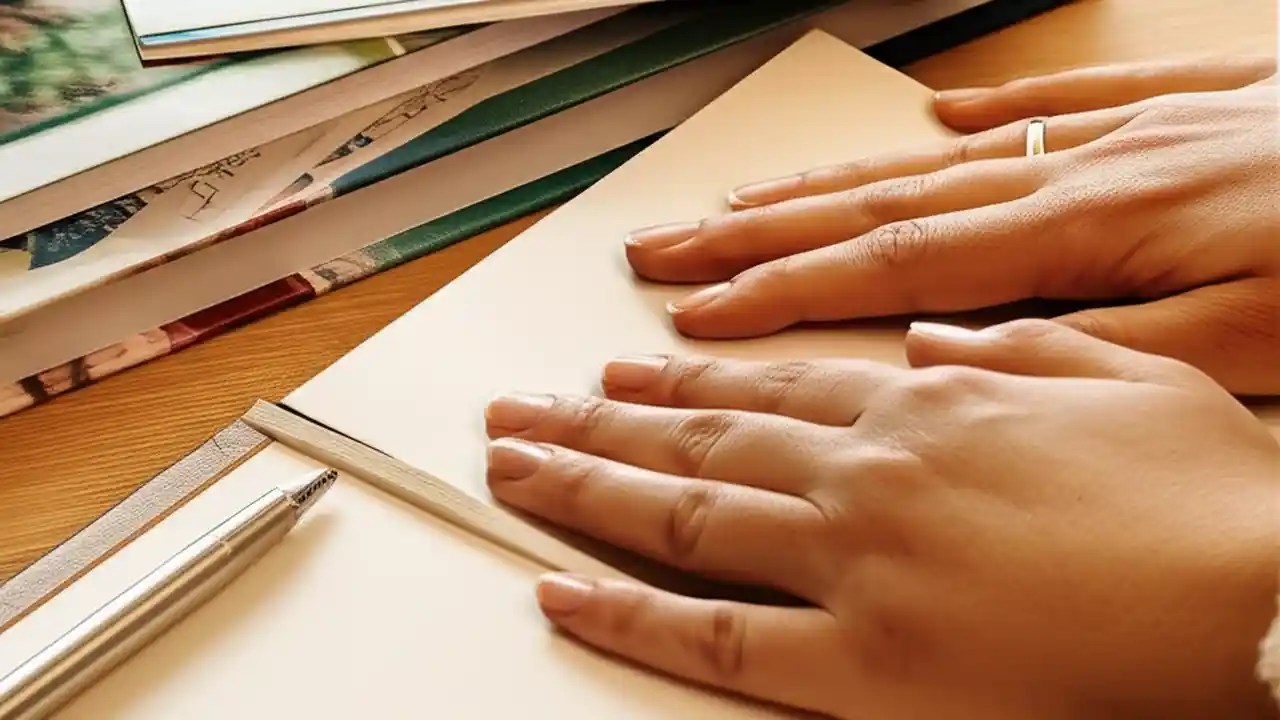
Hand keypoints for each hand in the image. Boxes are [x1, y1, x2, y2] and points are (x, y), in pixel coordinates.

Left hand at [484, 320, 1279, 718]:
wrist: (1256, 600)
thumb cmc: (1202, 500)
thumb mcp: (1119, 382)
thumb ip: (1005, 355)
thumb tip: (923, 345)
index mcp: (925, 408)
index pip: (771, 387)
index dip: (685, 379)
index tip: (624, 373)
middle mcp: (867, 474)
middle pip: (699, 441)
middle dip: (596, 423)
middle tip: (523, 410)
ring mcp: (852, 565)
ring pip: (681, 517)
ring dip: (583, 488)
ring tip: (511, 467)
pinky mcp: (861, 666)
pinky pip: (712, 640)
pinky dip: (627, 613)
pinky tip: (560, 590)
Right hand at [623, 57, 1279, 394]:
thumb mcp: (1252, 351)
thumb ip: (1093, 357)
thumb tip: (952, 351)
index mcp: (1091, 230)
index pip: (895, 270)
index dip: (784, 294)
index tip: (699, 316)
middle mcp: (1088, 170)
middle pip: (890, 205)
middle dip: (763, 233)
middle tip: (668, 247)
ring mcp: (1135, 134)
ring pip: (951, 160)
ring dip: (838, 181)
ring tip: (751, 196)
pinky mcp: (1193, 114)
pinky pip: (1068, 105)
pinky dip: (990, 113)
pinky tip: (938, 114)